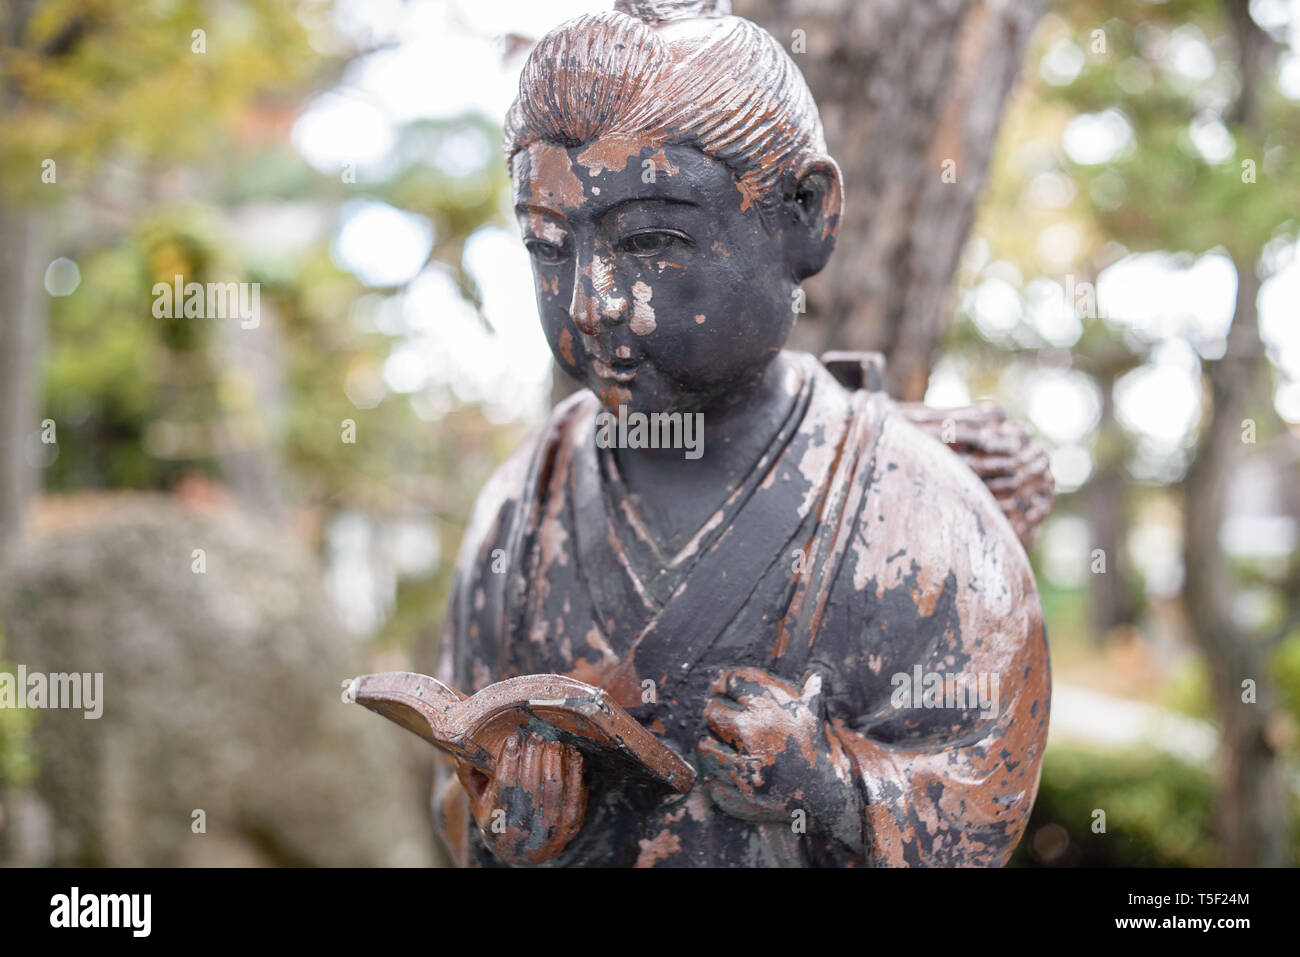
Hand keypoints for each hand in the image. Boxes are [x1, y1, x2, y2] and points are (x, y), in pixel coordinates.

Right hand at [456, 730, 586, 865]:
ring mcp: (551, 832)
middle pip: (531, 790)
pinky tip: (572, 753)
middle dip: (533, 759)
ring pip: (555, 793)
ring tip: (552, 742)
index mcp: (498, 826)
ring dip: (555, 763)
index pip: (504, 791)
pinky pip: (576, 796)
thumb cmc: (498, 812)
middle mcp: (525, 833)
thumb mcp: (479, 798)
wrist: (524, 847)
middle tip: (534, 736)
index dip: (508, 764)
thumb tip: (461, 751)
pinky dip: (575, 773)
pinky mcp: (571, 826)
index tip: (511, 740)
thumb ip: (470, 775)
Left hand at [698, 668, 860, 843]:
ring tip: (718, 745)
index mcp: (766, 709)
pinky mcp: (736, 792)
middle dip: (715, 715)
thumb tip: (815, 675)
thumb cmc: (819, 751)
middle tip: (719, 719)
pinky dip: (714, 775)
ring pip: (704, 746)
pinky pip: (709, 778)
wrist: (828, 796)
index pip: (730, 683)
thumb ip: (811, 692)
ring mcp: (741, 765)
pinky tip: (726, 772)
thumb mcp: (815, 716)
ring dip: (710, 745)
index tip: (719, 688)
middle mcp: (750, 733)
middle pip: (711, 713)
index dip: (722, 684)